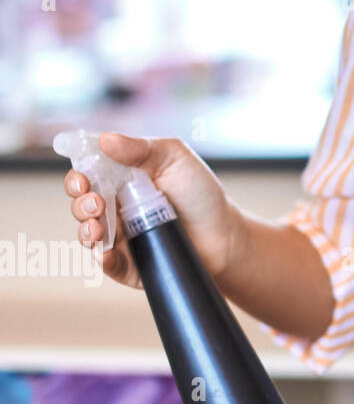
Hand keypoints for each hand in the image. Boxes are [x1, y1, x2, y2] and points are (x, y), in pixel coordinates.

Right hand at [64, 132, 242, 288]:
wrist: (224, 234)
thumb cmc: (200, 193)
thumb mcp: (176, 159)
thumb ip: (143, 149)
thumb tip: (106, 139)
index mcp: (122, 179)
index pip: (87, 174)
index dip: (79, 175)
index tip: (83, 178)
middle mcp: (115, 207)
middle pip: (81, 203)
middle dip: (81, 203)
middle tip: (97, 203)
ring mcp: (119, 236)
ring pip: (88, 234)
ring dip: (87, 230)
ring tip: (98, 227)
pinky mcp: (128, 263)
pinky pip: (106, 263)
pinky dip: (102, 259)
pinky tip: (106, 253)